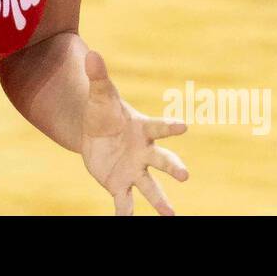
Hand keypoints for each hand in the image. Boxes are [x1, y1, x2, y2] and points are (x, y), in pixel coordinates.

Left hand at [81, 49, 188, 215]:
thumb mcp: (99, 95)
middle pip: (163, 160)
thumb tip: (92, 53)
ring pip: (151, 188)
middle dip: (174, 167)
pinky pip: (125, 201)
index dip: (171, 126)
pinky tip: (124, 222)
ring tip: (170, 214)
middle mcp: (145, 152)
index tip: (184, 126)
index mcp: (144, 128)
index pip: (159, 126)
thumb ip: (98, 76)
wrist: (96, 133)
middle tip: (184, 175)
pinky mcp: (120, 184)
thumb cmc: (104, 111)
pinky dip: (124, 212)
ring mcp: (135, 170)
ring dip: (160, 201)